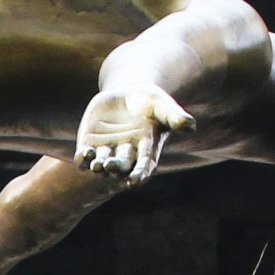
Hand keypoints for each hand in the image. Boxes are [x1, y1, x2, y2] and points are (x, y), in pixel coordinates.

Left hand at [74, 84, 190, 183]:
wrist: (126, 93)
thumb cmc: (150, 102)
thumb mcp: (163, 105)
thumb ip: (174, 116)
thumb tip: (190, 125)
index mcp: (146, 150)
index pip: (144, 167)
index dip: (139, 174)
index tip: (134, 181)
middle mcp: (126, 154)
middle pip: (121, 166)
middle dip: (116, 168)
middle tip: (111, 165)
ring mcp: (107, 150)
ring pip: (102, 165)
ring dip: (99, 166)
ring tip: (97, 165)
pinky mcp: (89, 143)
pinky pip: (85, 157)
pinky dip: (83, 159)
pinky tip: (83, 156)